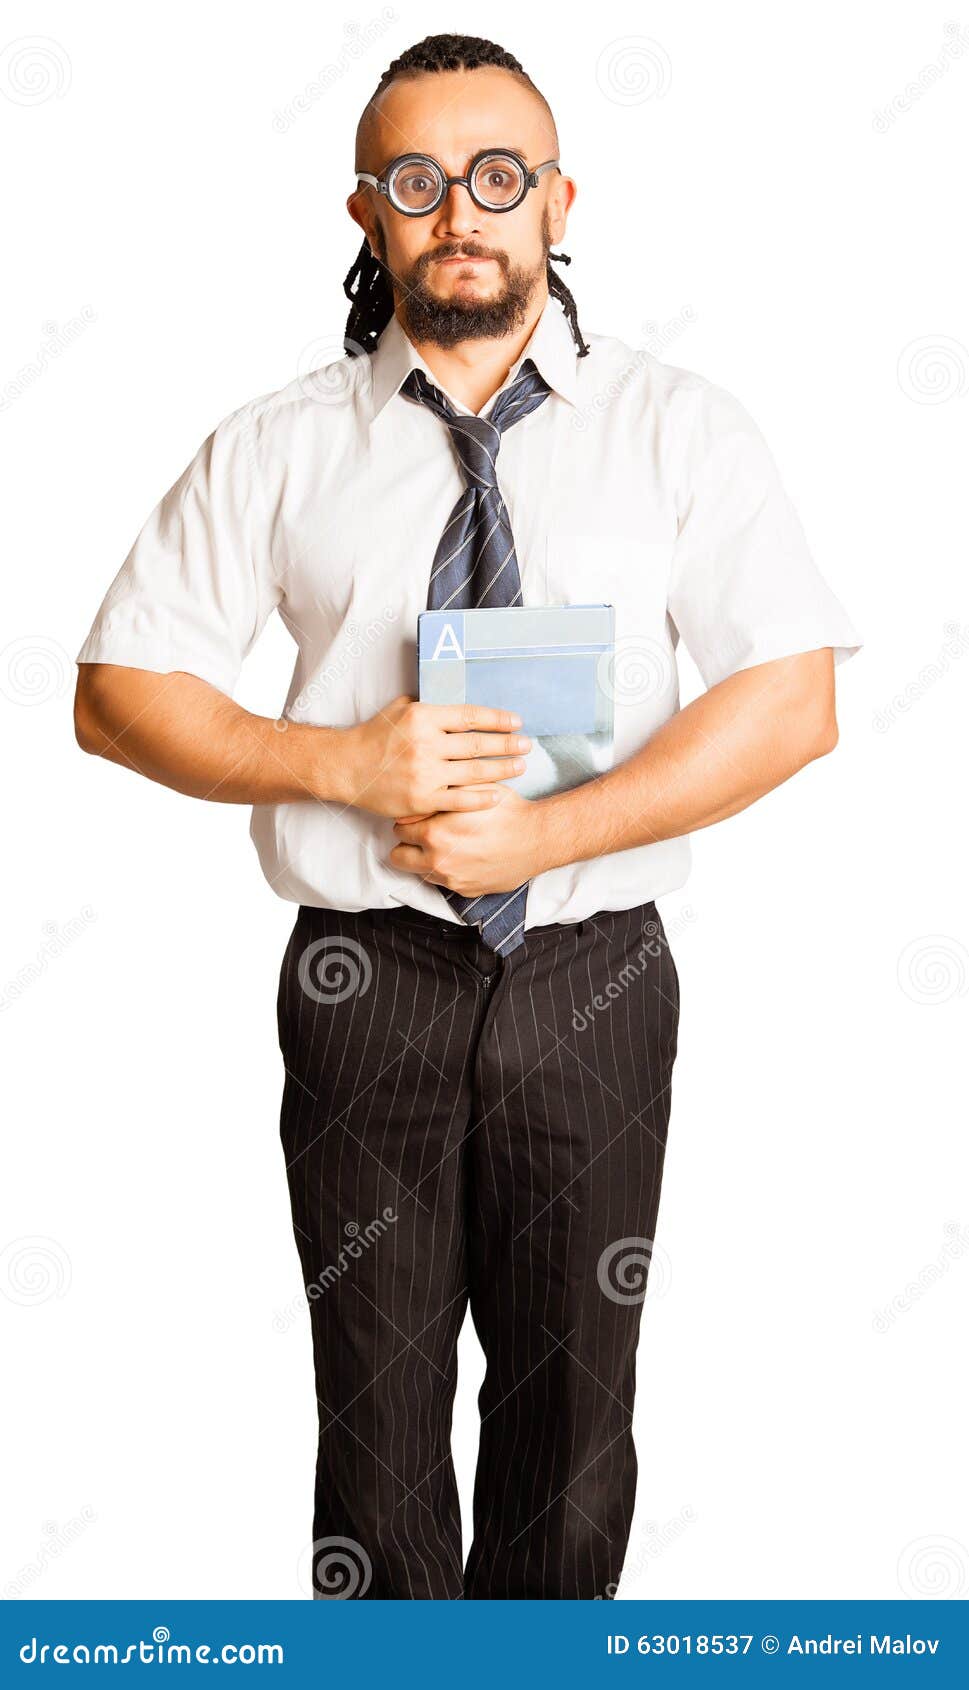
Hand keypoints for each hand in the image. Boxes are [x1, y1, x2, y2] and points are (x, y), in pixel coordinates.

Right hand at [339, 695, 530, 818]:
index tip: (516, 722)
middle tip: (527, 745)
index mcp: (422, 717)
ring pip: (474, 772)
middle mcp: (425, 744)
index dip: (497, 720)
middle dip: (507, 745)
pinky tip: (498, 794)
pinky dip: (482, 797)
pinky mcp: (421, 799)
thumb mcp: (399, 709)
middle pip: (478, 745)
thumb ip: (428, 705)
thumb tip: (456, 702)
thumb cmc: (373, 736)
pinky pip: (460, 800)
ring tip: (520, 766)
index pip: (470, 717)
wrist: (346, 767)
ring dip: (502, 769)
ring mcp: (424, 774)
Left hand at [389, 786, 547, 897]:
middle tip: (422, 833)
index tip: (417, 816)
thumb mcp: (471, 789)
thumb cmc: (506, 811)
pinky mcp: (464, 891)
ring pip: (418, 871)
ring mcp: (450, 879)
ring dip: (424, 859)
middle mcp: (437, 860)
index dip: (408, 819)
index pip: (399, 828)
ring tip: (443, 845)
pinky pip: (441, 882)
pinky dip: (446, 870)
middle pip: (398, 856)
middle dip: (407, 843)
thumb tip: (418, 792)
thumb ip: (440, 792)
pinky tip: (461, 857)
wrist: (537, 839)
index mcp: (434, 833)